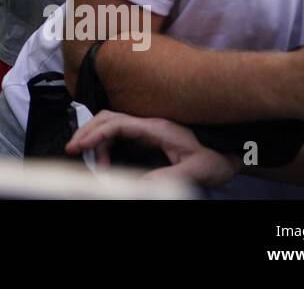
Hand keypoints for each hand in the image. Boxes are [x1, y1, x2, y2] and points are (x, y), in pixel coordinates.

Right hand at [66, 111, 238, 188]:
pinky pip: (119, 136)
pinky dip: (106, 146)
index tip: (77, 146)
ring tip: (95, 165)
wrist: (232, 152)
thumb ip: (165, 177)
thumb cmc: (216, 159)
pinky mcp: (149, 137)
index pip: (116, 124)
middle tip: (71, 149)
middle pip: (108, 118)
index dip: (94, 133)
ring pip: (111, 126)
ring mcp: (148, 130)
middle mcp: (148, 125)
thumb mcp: (194, 170)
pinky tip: (106, 161)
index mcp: (156, 128)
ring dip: (97, 141)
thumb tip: (135, 186)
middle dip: (87, 131)